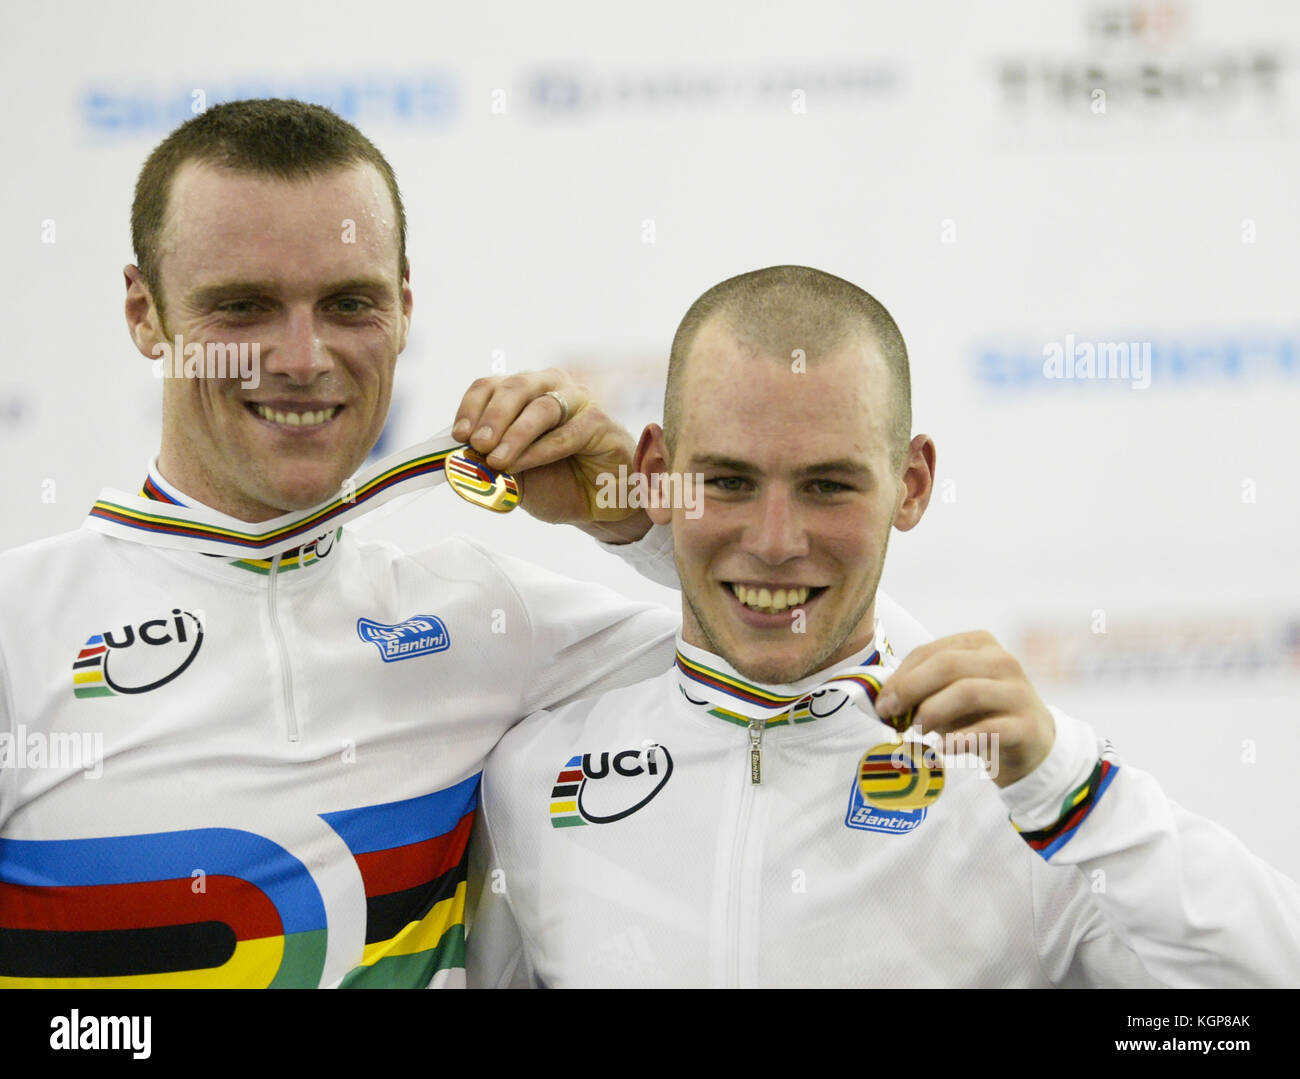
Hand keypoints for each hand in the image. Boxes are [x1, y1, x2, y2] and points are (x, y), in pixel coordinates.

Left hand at [451, 369, 650, 540]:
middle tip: (478, 445)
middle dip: (492, 418)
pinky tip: (521, 465)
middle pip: (515, 388)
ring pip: (541, 407)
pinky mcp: (600, 422)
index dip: (471, 407)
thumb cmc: (555, 483)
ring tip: (496, 461)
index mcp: (523, 393)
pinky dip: (539, 451)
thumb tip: (456, 463)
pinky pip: (566, 434)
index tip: (459, 436)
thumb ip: (488, 466)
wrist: (597, 505)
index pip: (491, 386)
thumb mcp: (513, 476)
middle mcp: (550, 387)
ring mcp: (578, 401)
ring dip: (514, 435)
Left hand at [874, 631, 1054, 787]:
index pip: (930, 652)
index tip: (881, 703)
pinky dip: (961, 739)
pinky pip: (991, 728)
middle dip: (910, 689)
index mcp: (979, 644)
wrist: (1032, 744)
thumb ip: (920, 690)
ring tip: (917, 730)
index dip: (900, 677)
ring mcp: (1018, 692)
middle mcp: (1002, 661)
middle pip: (948, 665)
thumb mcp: (949, 695)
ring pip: (968, 691)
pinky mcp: (1027, 726)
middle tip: (891, 715)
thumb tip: (883, 698)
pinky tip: (943, 748)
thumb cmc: (980, 714)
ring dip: (933, 711)